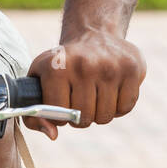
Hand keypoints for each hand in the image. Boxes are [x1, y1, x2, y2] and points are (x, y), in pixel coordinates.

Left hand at [24, 29, 145, 139]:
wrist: (93, 32)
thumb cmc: (62, 64)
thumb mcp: (39, 80)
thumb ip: (34, 114)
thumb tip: (53, 135)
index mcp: (57, 68)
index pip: (59, 116)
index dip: (59, 117)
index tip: (61, 105)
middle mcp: (84, 66)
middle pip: (85, 119)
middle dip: (81, 117)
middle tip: (79, 103)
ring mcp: (110, 67)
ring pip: (106, 116)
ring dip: (100, 112)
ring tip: (94, 96)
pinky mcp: (132, 68)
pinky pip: (126, 107)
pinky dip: (118, 106)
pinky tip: (111, 91)